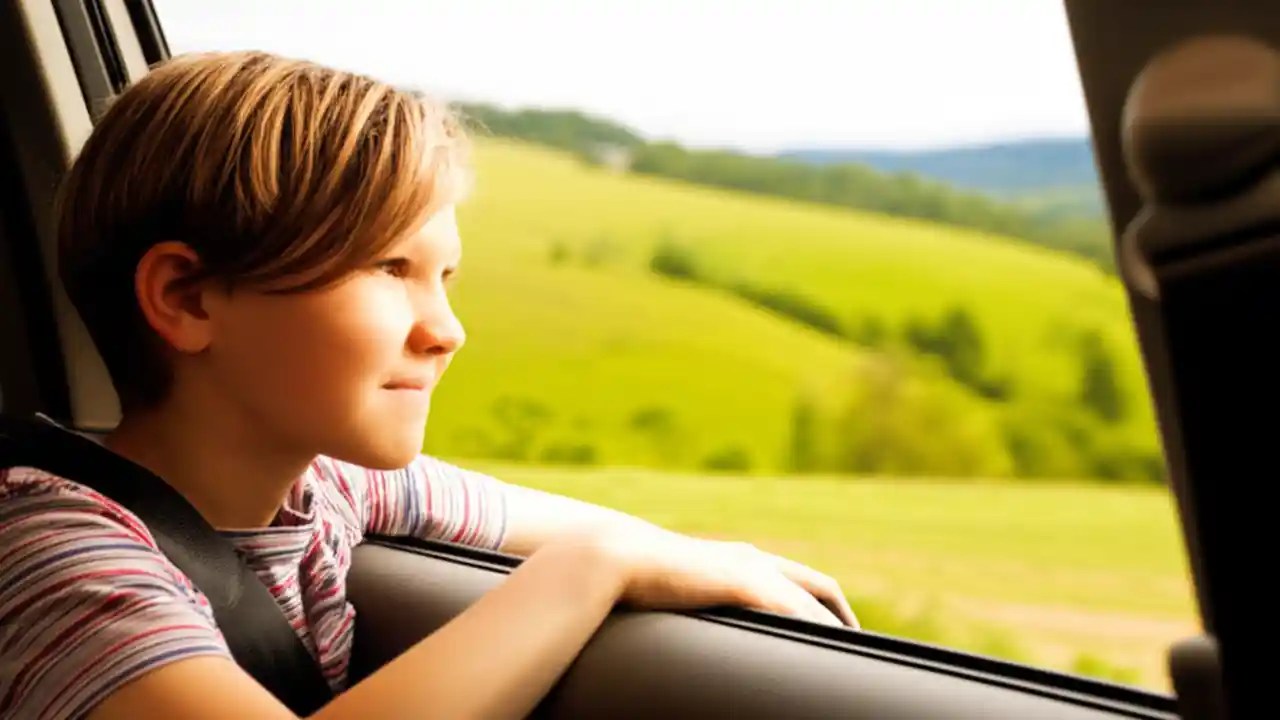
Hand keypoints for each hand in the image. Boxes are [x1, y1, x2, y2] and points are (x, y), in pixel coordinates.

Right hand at [588, 530, 858, 628]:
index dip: (823, 606)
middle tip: (859, 649)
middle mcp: (753, 560)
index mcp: (740, 561)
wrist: (614, 557)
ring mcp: (750, 568)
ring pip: (812, 600)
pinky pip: (793, 609)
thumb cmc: (634, 580)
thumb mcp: (674, 596)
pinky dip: (813, 628)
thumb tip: (690, 628)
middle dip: (842, 617)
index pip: (799, 582)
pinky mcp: (744, 581)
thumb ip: (693, 606)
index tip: (838, 634)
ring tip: (849, 658)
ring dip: (834, 627)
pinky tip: (822, 650)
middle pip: (819, 586)